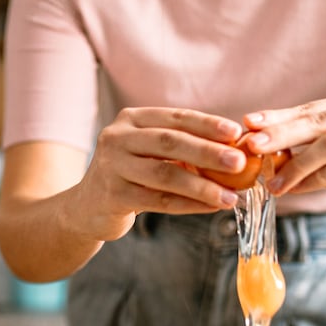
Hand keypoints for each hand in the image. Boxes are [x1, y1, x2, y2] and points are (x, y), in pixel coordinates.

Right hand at [69, 107, 247, 240]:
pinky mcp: (113, 196)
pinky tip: (210, 207)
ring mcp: (112, 167)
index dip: (207, 124)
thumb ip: (181, 148)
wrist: (87, 207)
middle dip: (208, 153)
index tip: (236, 133)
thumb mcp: (149, 152)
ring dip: (202, 186)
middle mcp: (117, 138)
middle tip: (239, 163)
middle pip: (170, 143)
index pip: (175, 118)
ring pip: (165, 175)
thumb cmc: (130, 175)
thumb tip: (234, 150)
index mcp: (131, 119)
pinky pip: (158, 201)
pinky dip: (188, 205)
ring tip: (230, 196)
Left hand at [242, 92, 325, 224]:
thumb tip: (265, 155)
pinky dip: (315, 179)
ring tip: (271, 183)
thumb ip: (308, 154)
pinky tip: (295, 188)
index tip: (247, 124)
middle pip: (316, 121)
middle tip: (251, 145)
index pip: (310, 110)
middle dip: (280, 134)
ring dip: (295, 165)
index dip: (278, 117)